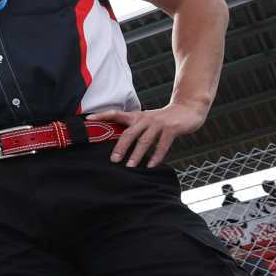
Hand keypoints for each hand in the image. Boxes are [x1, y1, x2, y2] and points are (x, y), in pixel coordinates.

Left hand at [90, 101, 206, 167]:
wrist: (188, 109)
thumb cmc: (163, 119)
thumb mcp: (146, 120)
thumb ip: (134, 129)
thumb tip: (118, 145)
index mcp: (137, 116)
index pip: (116, 114)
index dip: (102, 115)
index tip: (88, 119)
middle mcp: (145, 119)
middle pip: (129, 133)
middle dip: (120, 147)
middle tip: (113, 160)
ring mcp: (158, 124)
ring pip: (145, 140)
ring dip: (137, 154)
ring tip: (130, 166)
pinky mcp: (171, 129)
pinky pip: (162, 145)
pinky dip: (156, 156)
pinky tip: (150, 165)